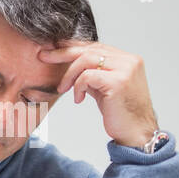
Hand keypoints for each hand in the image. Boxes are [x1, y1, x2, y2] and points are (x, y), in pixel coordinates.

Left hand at [38, 41, 158, 147]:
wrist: (136, 131)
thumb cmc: (119, 112)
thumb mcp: (103, 87)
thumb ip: (92, 73)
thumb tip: (69, 63)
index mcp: (127, 59)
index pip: (95, 46)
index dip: (72, 47)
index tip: (52, 50)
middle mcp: (129, 60)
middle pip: (89, 49)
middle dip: (62, 53)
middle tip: (43, 57)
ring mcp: (126, 69)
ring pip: (86, 59)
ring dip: (69, 74)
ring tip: (62, 89)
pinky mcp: (119, 82)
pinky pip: (88, 76)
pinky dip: (78, 87)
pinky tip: (78, 99)